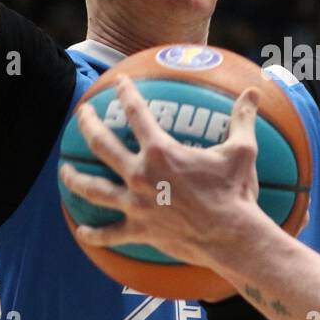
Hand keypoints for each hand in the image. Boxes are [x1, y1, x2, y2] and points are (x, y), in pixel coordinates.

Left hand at [59, 76, 265, 267]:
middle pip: (102, 145)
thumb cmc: (236, 193)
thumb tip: (254, 93)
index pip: (137, 113)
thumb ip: (243, 120)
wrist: (231, 237)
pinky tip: (82, 231)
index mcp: (161, 151)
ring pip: (94, 189)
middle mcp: (140, 175)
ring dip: (75, 178)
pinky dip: (94, 233)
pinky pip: (110, 233)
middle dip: (88, 125)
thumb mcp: (242, 151)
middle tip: (82, 114)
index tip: (119, 82)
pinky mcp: (139, 230)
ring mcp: (135, 204)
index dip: (126, 93)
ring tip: (65, 171)